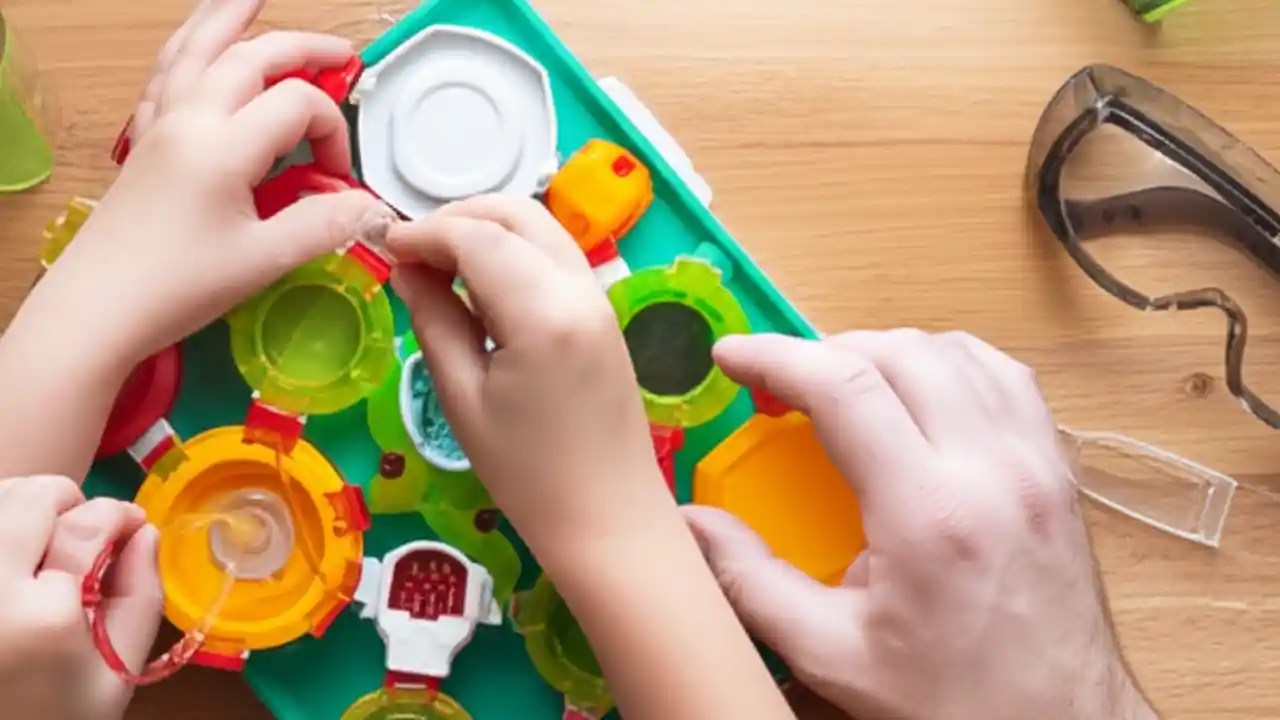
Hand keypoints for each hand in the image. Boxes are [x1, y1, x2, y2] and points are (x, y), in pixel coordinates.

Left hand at [0, 476, 161, 719]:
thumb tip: (143, 531)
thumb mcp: (114, 678)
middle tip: (80, 539)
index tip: (131, 524)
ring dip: (22, 511)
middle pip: (28, 497)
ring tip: (39, 551)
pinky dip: (0, 530)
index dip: (118, 514)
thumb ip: (140, 599)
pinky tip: (11, 564)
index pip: (86, 525)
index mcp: (42, 618)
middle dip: (65, 503)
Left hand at [28, 0, 391, 368]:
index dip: (334, 132)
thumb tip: (371, 208)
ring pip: (195, 50)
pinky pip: (164, 76)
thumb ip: (323, 225)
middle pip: (251, 57)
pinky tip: (196, 49)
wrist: (98, 308)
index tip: (341, 181)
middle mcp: (189, 120)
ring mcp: (159, 126)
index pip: (297, 104)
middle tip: (342, 55)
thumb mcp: (264, 261)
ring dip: (228, 19)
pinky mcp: (142, 143)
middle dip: (303, 48)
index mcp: (222, 146)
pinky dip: (186, 50)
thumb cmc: (179, 287)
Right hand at [387, 196, 664, 561]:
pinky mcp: (604, 314)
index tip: (383, 245)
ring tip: (439, 268)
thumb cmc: (527, 475)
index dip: (424, 232)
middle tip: (412, 253)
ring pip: (540, 229)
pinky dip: (514, 253)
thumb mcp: (462, 400)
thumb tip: (408, 269)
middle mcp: (579, 290)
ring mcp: (599, 299)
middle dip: (458, 218)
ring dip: (488, 231)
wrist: (609, 517)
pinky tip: (479, 287)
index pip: (477, 237)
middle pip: (517, 214)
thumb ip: (434, 322)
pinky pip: (555, 257)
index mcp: (543, 313)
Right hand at [684, 331, 1157, 719]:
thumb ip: (751, 582)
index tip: (731, 356)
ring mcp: (1037, 463)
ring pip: (960, 349)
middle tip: (782, 384)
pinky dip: (951, 365)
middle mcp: (993, 470)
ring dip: (891, 350)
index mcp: (930, 514)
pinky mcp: (1058, 470)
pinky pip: (1006, 377)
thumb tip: (693, 524)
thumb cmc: (957, 701)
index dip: (774, 356)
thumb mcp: (833, 655)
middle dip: (826, 350)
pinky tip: (920, 397)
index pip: (844, 387)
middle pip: (901, 351)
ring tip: (846, 384)